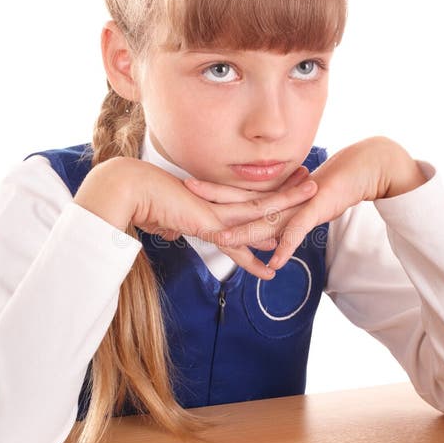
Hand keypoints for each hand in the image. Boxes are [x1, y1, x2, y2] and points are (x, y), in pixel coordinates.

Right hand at [74, 157, 317, 279]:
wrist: (129, 191)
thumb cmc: (139, 201)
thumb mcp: (160, 217)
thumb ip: (171, 224)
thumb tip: (172, 231)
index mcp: (210, 201)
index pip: (245, 200)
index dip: (265, 197)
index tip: (282, 191)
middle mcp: (218, 203)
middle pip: (261, 197)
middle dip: (287, 191)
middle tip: (309, 180)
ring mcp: (217, 212)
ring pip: (261, 207)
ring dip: (289, 202)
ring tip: (314, 195)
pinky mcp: (211, 223)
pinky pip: (244, 234)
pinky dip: (263, 246)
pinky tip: (277, 263)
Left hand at [185, 137, 426, 269]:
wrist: (361, 168)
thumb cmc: (332, 183)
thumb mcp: (301, 202)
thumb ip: (284, 217)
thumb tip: (271, 231)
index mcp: (273, 196)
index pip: (237, 194)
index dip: (213, 191)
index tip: (189, 185)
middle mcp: (280, 199)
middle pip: (242, 201)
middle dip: (214, 198)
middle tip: (186, 189)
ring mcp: (296, 205)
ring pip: (264, 220)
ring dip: (243, 232)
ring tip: (221, 240)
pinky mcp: (315, 211)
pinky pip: (297, 232)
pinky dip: (286, 246)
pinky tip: (275, 261)